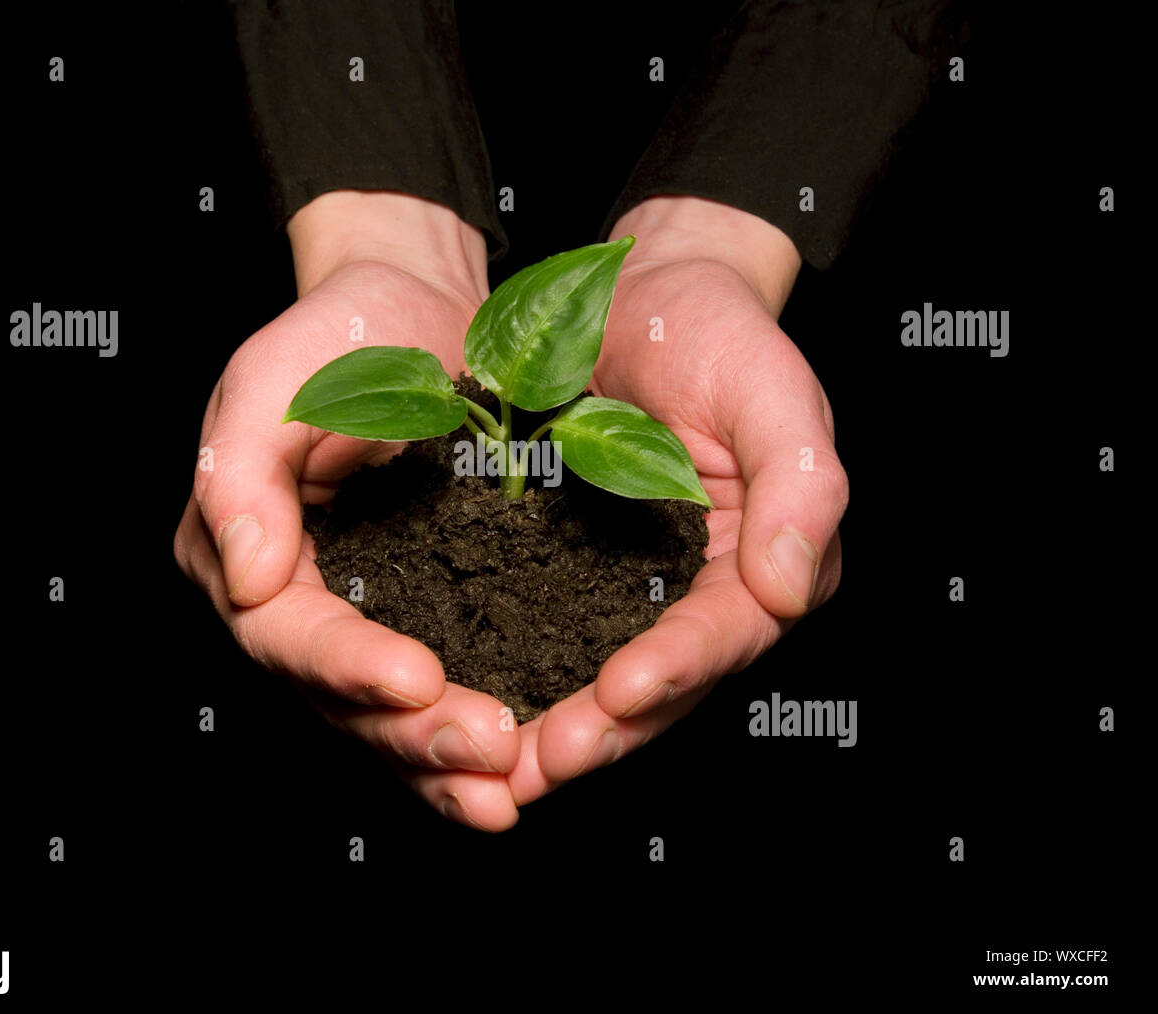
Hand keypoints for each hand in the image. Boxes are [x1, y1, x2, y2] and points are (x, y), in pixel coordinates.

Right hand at [174, 190, 523, 829]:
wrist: (416, 310)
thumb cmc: (338, 335)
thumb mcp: (271, 381)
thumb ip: (239, 476)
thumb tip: (243, 576)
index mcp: (245, 555)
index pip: (287, 635)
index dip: (349, 668)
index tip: (419, 680)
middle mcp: (297, 603)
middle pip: (342, 700)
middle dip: (413, 736)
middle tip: (489, 752)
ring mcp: (366, 616)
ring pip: (391, 719)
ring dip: (444, 763)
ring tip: (507, 792)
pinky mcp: (427, 612)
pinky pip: (441, 693)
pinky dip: (469, 731)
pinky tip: (520, 766)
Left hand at [506, 195, 848, 804]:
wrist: (643, 297)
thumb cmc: (722, 334)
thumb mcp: (775, 392)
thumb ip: (802, 486)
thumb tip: (792, 591)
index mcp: (770, 563)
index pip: (726, 634)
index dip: (676, 672)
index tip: (619, 695)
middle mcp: (706, 594)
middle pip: (663, 685)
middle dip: (605, 731)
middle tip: (542, 765)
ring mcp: (638, 592)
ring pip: (600, 678)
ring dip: (555, 729)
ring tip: (497, 767)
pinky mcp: (576, 575)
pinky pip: (548, 636)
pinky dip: (517, 675)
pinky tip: (471, 706)